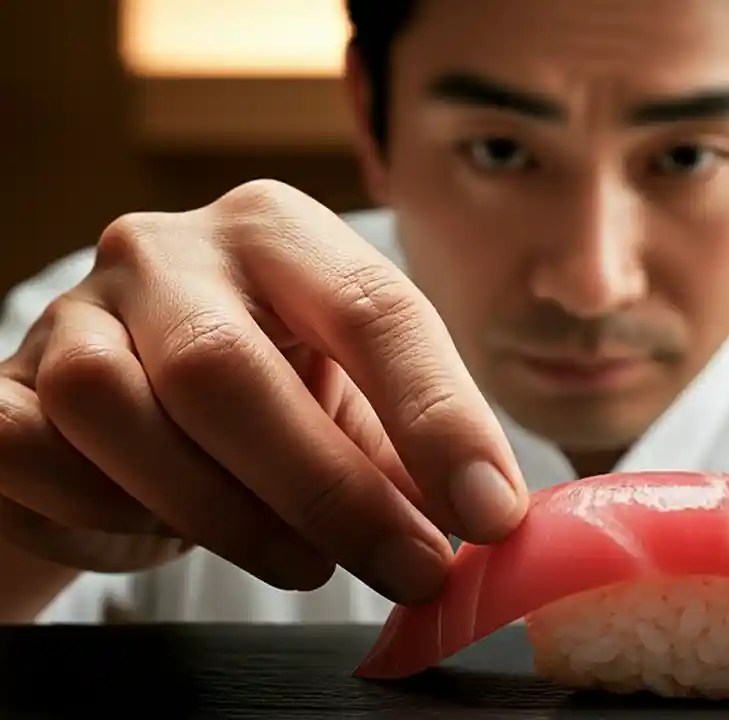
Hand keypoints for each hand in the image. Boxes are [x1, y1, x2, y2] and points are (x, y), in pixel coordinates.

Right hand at [0, 179, 527, 605]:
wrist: (132, 407)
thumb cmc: (271, 400)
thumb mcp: (351, 405)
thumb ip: (408, 452)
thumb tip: (486, 518)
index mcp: (283, 233)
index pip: (373, 309)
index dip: (438, 418)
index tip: (489, 513)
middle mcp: (172, 249)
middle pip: (229, 367)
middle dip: (330, 490)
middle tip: (410, 570)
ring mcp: (76, 309)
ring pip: (116, 409)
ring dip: (222, 513)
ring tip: (304, 565)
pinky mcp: (3, 380)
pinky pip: (32, 449)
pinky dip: (106, 510)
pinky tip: (162, 526)